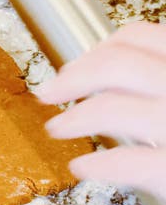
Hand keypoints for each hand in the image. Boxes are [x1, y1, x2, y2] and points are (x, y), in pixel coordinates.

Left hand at [36, 22, 165, 200]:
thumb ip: (161, 79)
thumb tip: (110, 69)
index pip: (141, 35)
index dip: (98, 49)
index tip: (76, 66)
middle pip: (118, 63)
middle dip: (72, 76)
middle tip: (48, 92)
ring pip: (113, 108)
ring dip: (73, 118)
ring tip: (57, 128)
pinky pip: (129, 162)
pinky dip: (97, 166)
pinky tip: (82, 169)